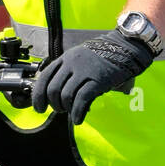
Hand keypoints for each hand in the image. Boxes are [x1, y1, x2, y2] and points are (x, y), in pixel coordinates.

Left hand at [31, 31, 154, 125]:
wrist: (126, 46)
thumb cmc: (104, 55)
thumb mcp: (81, 58)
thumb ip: (70, 73)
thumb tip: (61, 96)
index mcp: (65, 57)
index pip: (44, 77)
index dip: (38, 95)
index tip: (39, 107)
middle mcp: (72, 63)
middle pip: (53, 89)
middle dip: (53, 104)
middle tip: (58, 110)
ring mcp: (84, 71)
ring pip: (65, 95)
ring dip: (65, 109)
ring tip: (70, 113)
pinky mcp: (97, 80)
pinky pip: (81, 100)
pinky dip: (77, 113)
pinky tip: (78, 119)